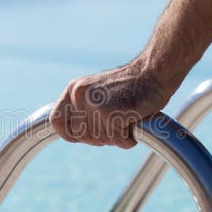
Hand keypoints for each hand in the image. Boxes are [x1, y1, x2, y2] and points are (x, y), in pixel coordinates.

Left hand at [50, 59, 176, 147]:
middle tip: (118, 123)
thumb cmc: (131, 87)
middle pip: (82, 136)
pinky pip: (118, 140)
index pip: (57, 122)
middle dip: (102, 137)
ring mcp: (93, 103)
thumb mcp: (97, 93)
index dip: (71, 135)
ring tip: (128, 118)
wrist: (154, 71)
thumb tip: (72, 134)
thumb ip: (82, 110)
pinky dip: (129, 138)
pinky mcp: (109, 113)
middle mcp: (79, 95)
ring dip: (118, 137)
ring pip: (101, 139)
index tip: (88, 135)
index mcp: (73, 89)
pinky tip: (134, 121)